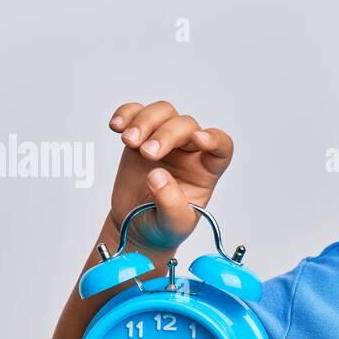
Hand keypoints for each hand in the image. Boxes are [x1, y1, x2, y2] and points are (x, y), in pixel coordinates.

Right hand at [107, 100, 234, 252]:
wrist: (136, 225)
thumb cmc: (163, 225)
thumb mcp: (173, 224)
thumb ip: (170, 203)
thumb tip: (157, 176)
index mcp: (206, 171)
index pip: (221, 146)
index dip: (214, 138)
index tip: (198, 139)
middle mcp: (189, 151)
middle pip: (186, 125)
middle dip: (166, 134)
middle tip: (148, 153)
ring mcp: (165, 141)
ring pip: (163, 112)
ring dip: (145, 121)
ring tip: (129, 142)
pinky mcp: (141, 137)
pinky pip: (136, 113)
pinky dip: (126, 114)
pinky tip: (117, 128)